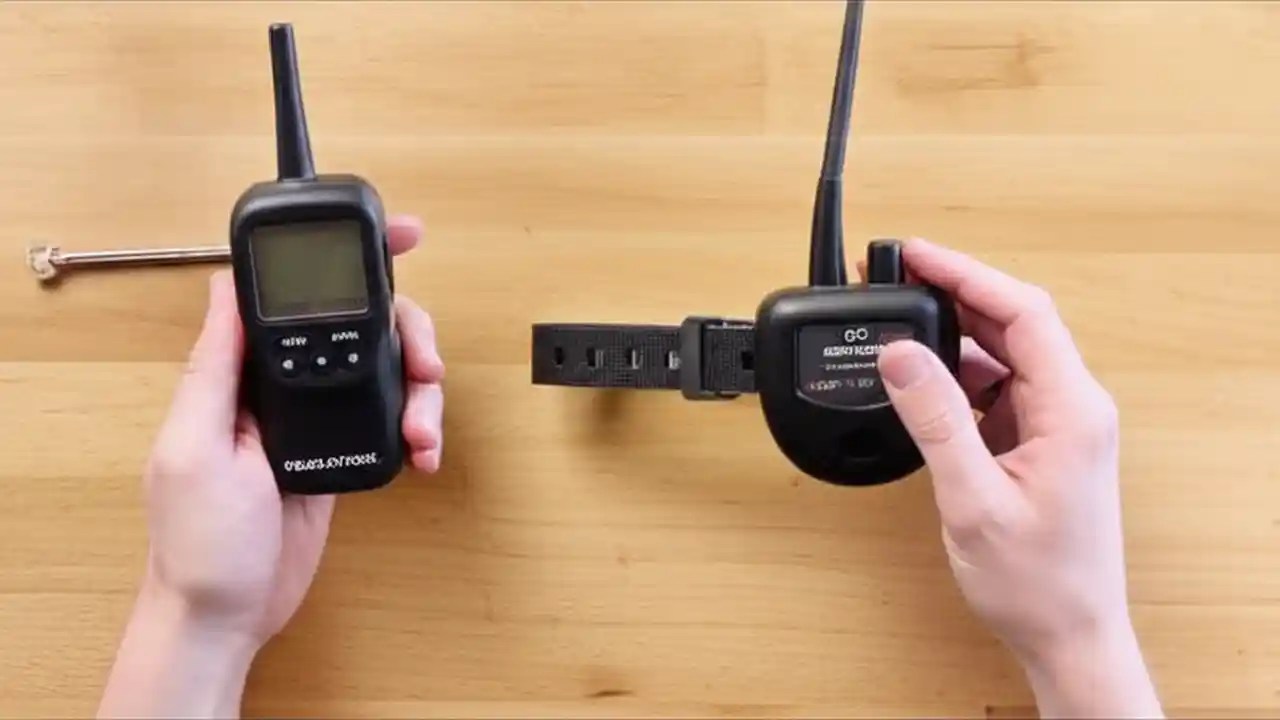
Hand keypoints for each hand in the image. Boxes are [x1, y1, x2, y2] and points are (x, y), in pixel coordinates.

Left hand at [98, 214, 444, 717]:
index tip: (398, 237)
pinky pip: (392, 414)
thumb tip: (224, 284)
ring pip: (386, 367)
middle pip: (362, 323)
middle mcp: (279, 384)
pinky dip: (418, 425)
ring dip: (420, 389)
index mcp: (237, 373)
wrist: (227, 615)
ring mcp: (315, 414)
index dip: (346, 259)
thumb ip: (214, 366)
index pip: (294, 296)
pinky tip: (422, 449)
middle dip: (408, 332)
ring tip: (426, 430)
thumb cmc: (199, 543)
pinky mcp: (342, 446)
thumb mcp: (193, 448)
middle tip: (427, 363)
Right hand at [873, 240, 1160, 717]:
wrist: (1067, 634)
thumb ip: (936, 421)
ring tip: (898, 328)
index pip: (1022, 312)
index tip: (916, 256)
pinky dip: (957, 378)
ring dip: (951, 339)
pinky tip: (922, 383)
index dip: (966, 274)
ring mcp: (1058, 423)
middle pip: (1012, 323)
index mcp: (1073, 410)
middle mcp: (1073, 407)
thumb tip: (900, 356)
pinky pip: (998, 389)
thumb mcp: (974, 500)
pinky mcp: (1039, 441)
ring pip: (1003, 355)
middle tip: (894, 280)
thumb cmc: (1036, 581)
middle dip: (952, 295)